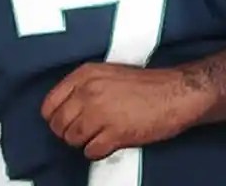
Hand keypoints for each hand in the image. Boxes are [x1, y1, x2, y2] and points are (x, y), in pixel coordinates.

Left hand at [42, 62, 211, 159]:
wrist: (176, 93)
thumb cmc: (147, 85)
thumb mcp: (108, 74)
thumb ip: (84, 87)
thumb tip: (65, 108)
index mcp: (86, 75)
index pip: (49, 104)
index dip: (55, 117)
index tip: (65, 122)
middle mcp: (89, 92)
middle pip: (58, 124)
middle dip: (69, 132)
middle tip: (84, 132)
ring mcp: (101, 113)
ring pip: (72, 139)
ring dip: (84, 142)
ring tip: (101, 135)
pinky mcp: (114, 133)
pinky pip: (91, 151)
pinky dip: (99, 151)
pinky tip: (111, 142)